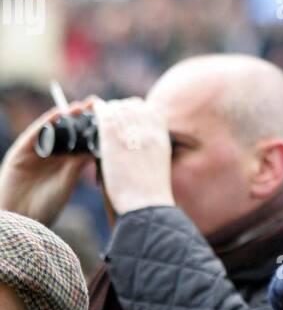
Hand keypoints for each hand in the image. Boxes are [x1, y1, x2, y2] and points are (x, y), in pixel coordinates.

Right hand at [0, 103, 93, 224]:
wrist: (20, 220)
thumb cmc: (46, 207)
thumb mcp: (67, 181)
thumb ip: (79, 163)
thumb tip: (98, 146)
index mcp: (66, 163)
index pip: (81, 140)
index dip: (91, 128)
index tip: (107, 115)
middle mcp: (52, 155)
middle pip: (68, 131)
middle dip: (80, 117)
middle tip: (95, 103)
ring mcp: (36, 153)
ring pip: (52, 130)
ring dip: (64, 116)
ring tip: (79, 107)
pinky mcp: (21, 152)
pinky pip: (34, 134)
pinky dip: (45, 123)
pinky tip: (57, 114)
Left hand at [89, 97, 173, 216]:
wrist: (146, 204)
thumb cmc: (151, 192)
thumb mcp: (159, 161)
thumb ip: (150, 145)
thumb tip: (135, 140)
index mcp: (161, 135)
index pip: (150, 110)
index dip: (137, 111)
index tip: (129, 119)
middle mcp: (149, 128)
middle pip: (133, 105)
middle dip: (121, 109)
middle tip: (111, 119)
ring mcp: (131, 130)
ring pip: (118, 107)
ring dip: (109, 111)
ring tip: (101, 119)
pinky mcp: (113, 137)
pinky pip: (104, 113)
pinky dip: (98, 111)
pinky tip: (94, 113)